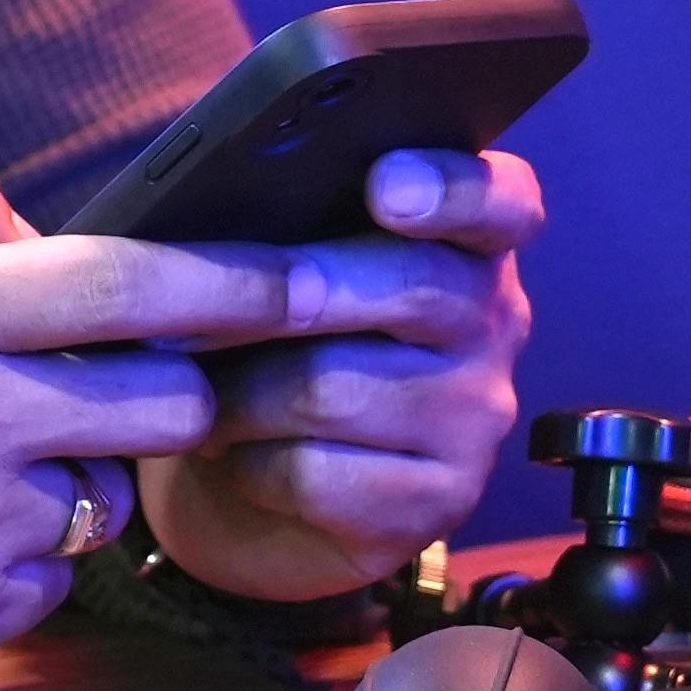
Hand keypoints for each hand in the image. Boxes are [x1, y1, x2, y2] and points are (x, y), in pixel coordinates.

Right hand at [0, 136, 311, 690]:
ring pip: (103, 499)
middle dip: (167, 385)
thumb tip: (30, 222)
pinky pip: (44, 580)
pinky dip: (15, 549)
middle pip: (160, 404)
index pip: (132, 289)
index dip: (242, 283)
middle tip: (110, 376)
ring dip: (73, 471)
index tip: (310, 277)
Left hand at [142, 145, 546, 606]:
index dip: (452, 188)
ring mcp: (475, 419)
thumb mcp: (290, 266)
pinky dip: (245, 461)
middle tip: (206, 305)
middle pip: (411, 287)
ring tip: (187, 389)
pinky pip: (314, 473)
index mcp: (472, 240)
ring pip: (335, 390)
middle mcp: (494, 324)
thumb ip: (286, 224)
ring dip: (237, 392)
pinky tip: (226, 451)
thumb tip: (209, 213)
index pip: (502, 200)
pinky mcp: (436, 504)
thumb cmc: (276, 343)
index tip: (387, 187)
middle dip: (291, 291)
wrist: (268, 483)